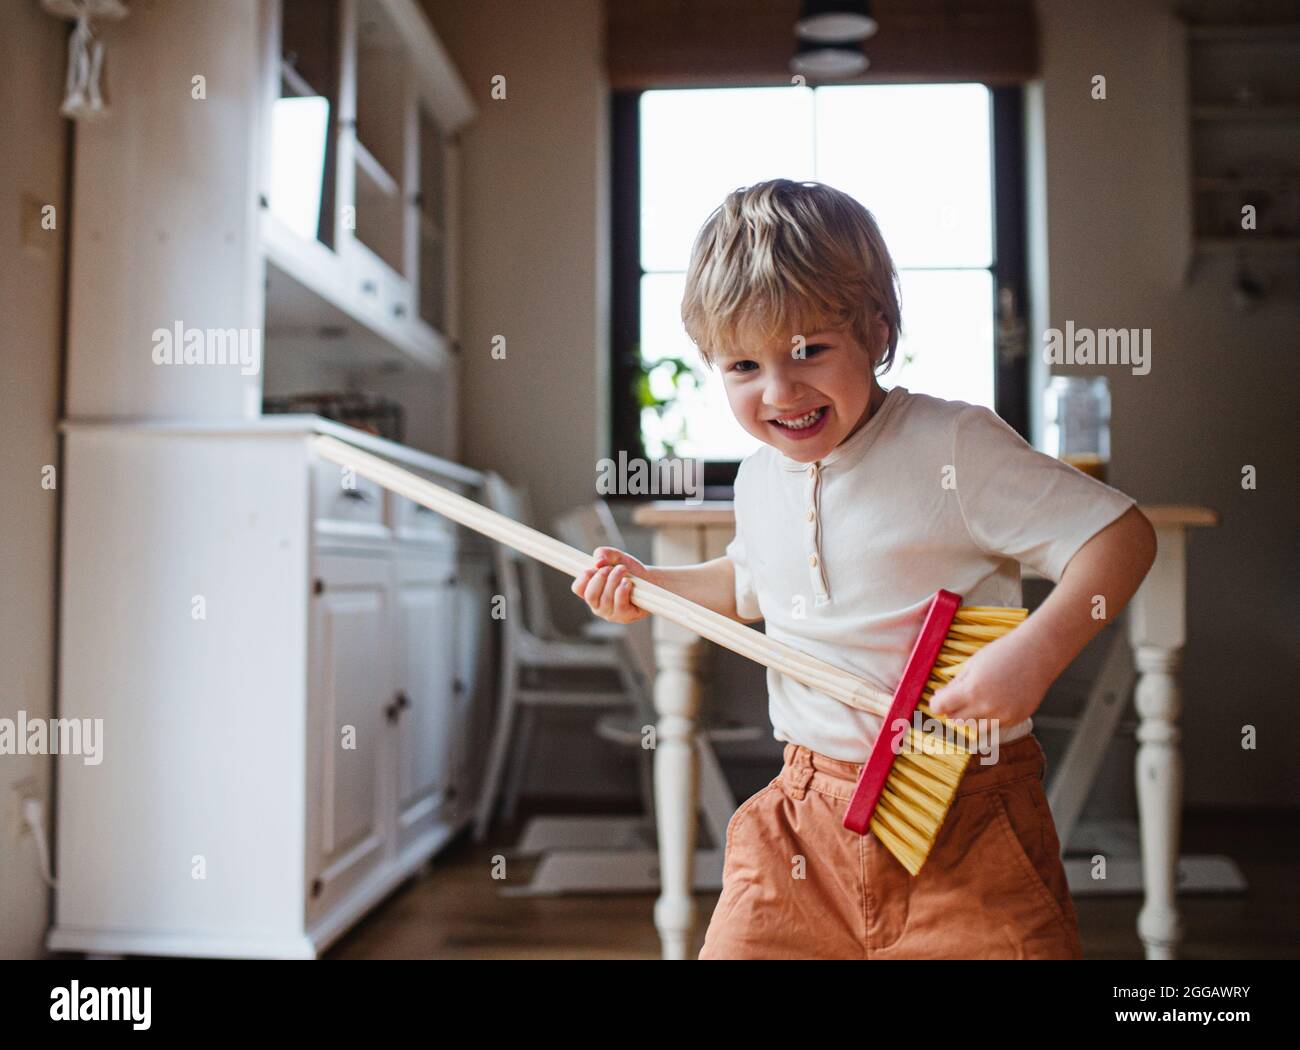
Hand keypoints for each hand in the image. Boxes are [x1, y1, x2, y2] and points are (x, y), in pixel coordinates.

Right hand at [569, 546, 651, 623]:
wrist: (650, 580)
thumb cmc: (630, 571)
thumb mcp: (616, 557)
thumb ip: (604, 553)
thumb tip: (597, 563)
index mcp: (591, 591)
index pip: (578, 588)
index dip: (584, 577)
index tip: (595, 568)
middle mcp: (598, 605)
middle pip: (590, 595)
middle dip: (600, 577)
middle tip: (611, 567)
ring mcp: (611, 613)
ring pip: (606, 599)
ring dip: (614, 580)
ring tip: (623, 570)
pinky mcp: (625, 617)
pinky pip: (620, 606)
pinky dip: (623, 590)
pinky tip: (628, 582)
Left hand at [927, 633, 1049, 730]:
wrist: (1038, 653)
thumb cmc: (1003, 653)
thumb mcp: (973, 663)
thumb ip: (955, 683)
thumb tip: (939, 697)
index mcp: (972, 689)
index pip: (941, 707)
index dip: (937, 703)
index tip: (939, 699)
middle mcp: (987, 706)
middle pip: (955, 719)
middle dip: (952, 709)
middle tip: (957, 697)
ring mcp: (1003, 715)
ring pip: (973, 727)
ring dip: (969, 717)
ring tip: (975, 700)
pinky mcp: (1016, 719)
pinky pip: (993, 727)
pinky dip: (988, 719)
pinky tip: (993, 703)